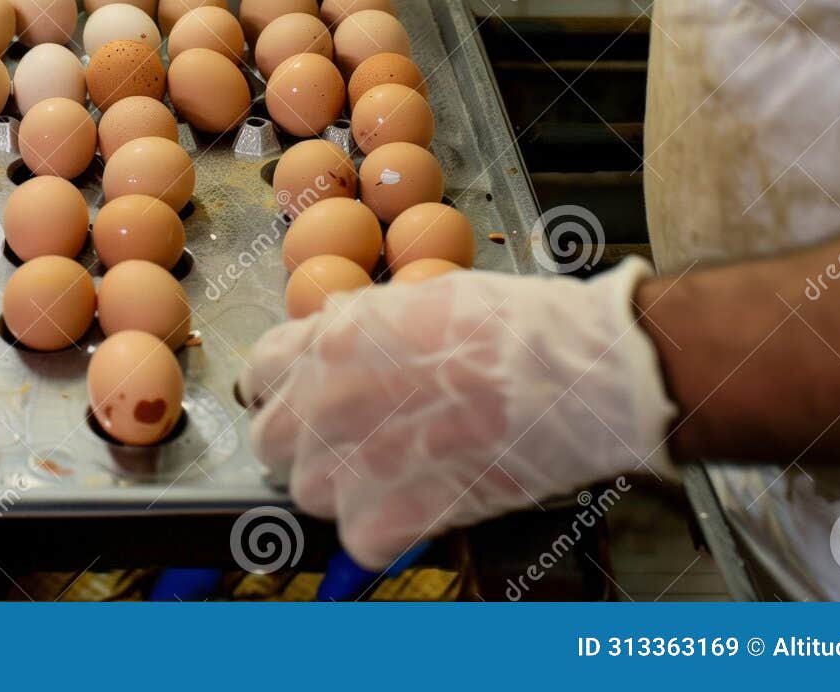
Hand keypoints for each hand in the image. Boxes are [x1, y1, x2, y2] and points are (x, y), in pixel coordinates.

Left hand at [238, 258, 677, 567]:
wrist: (579, 376)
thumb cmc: (519, 328)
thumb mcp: (422, 298)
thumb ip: (361, 326)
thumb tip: (332, 338)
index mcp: (332, 339)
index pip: (260, 373)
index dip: (284, 387)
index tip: (303, 398)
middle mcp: (328, 400)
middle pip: (272, 441)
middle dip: (303, 442)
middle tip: (347, 442)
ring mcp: (356, 463)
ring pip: (307, 495)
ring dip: (341, 489)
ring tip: (389, 475)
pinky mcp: (394, 517)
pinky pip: (357, 542)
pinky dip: (384, 534)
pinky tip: (417, 508)